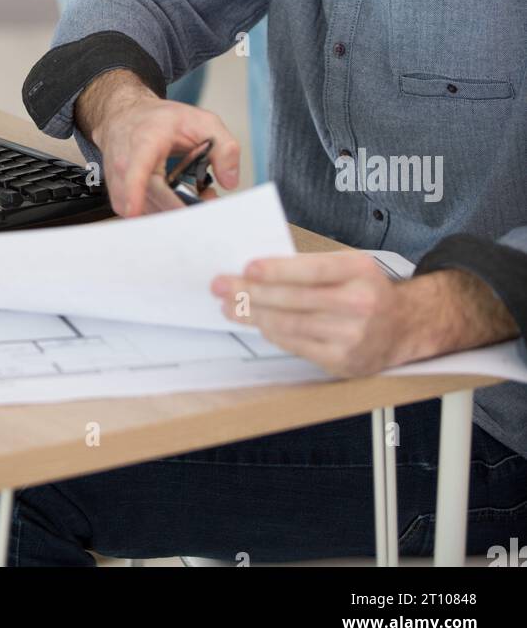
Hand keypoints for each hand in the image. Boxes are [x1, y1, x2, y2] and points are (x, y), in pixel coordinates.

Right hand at [97, 95, 240, 217]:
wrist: (125, 116)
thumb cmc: (159, 120)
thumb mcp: (202, 121)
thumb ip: (224, 147)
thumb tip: (229, 181)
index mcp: (145, 141)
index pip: (136, 168)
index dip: (133, 190)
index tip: (133, 209)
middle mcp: (125, 163)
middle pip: (150, 199)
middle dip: (183, 208)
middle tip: (207, 199)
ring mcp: (118, 182)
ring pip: (148, 212)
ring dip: (175, 212)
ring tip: (195, 195)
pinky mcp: (120, 197)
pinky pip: (143, 215)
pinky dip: (163, 213)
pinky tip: (176, 199)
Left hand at [211, 250, 407, 375]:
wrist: (404, 326)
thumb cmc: (366, 290)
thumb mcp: (349, 266)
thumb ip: (312, 267)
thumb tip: (259, 271)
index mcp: (359, 272)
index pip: (312, 270)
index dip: (278, 270)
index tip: (248, 268)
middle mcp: (358, 304)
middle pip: (294, 299)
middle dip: (251, 292)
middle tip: (222, 285)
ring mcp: (351, 336)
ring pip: (290, 324)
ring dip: (254, 314)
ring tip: (230, 306)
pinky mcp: (342, 361)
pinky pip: (297, 345)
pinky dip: (273, 333)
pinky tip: (258, 323)